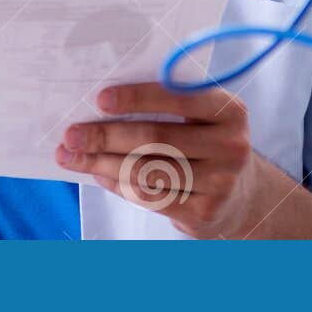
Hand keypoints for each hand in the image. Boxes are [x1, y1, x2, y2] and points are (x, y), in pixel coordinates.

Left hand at [55, 81, 276, 238]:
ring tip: (72, 156)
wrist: (241, 195)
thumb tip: (99, 104)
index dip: (138, 98)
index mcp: (229, 110)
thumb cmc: (204, 142)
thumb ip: (166, 104)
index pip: (179, 98)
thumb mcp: (201, 117)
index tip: (99, 99)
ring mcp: (221, 184)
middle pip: (155, 139)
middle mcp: (231, 146)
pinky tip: (97, 174)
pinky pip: (150, 198)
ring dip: (101, 163)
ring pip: (147, 172)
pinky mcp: (204, 214)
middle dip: (106, 136)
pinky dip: (117, 185)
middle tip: (70, 134)